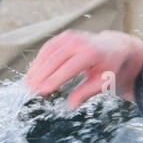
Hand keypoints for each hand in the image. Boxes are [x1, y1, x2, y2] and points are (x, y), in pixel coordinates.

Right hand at [25, 29, 142, 106]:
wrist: (114, 48)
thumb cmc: (109, 68)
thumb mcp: (104, 82)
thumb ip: (87, 92)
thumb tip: (71, 105)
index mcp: (92, 53)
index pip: (69, 68)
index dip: (54, 80)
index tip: (42, 91)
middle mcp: (79, 41)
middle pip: (54, 60)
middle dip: (41, 75)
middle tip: (30, 90)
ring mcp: (70, 37)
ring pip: (48, 53)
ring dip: (36, 68)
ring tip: (27, 84)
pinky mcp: (64, 37)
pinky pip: (48, 49)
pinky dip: (39, 61)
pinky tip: (33, 73)